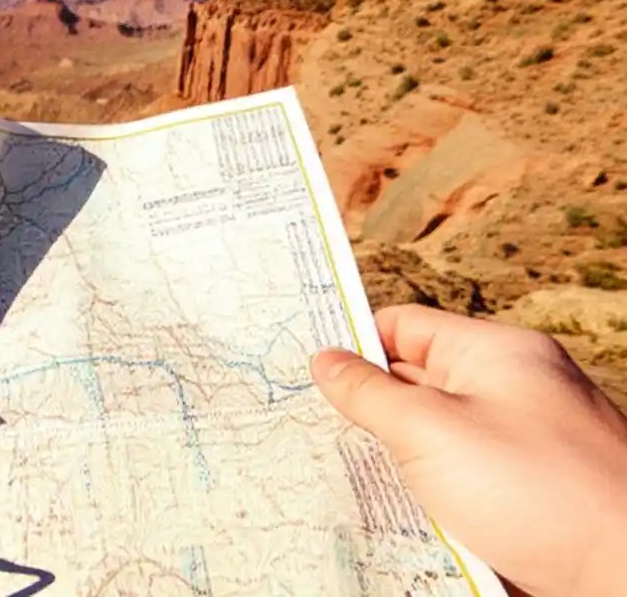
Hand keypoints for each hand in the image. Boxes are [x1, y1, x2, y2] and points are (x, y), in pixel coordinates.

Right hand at [311, 304, 626, 596]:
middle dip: (365, 409)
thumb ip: (370, 393)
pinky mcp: (525, 496)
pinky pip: (457, 483)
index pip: (404, 326)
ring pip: (431, 440)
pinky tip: (396, 516)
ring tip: (347, 478)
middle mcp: (512, 391)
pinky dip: (424, 497)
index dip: (352, 342)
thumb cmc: (538, 492)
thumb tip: (325, 361)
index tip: (303, 371)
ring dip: (392, 461)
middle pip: (414, 383)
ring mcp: (521, 446)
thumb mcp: (431, 432)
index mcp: (496, 354)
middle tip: (309, 431)